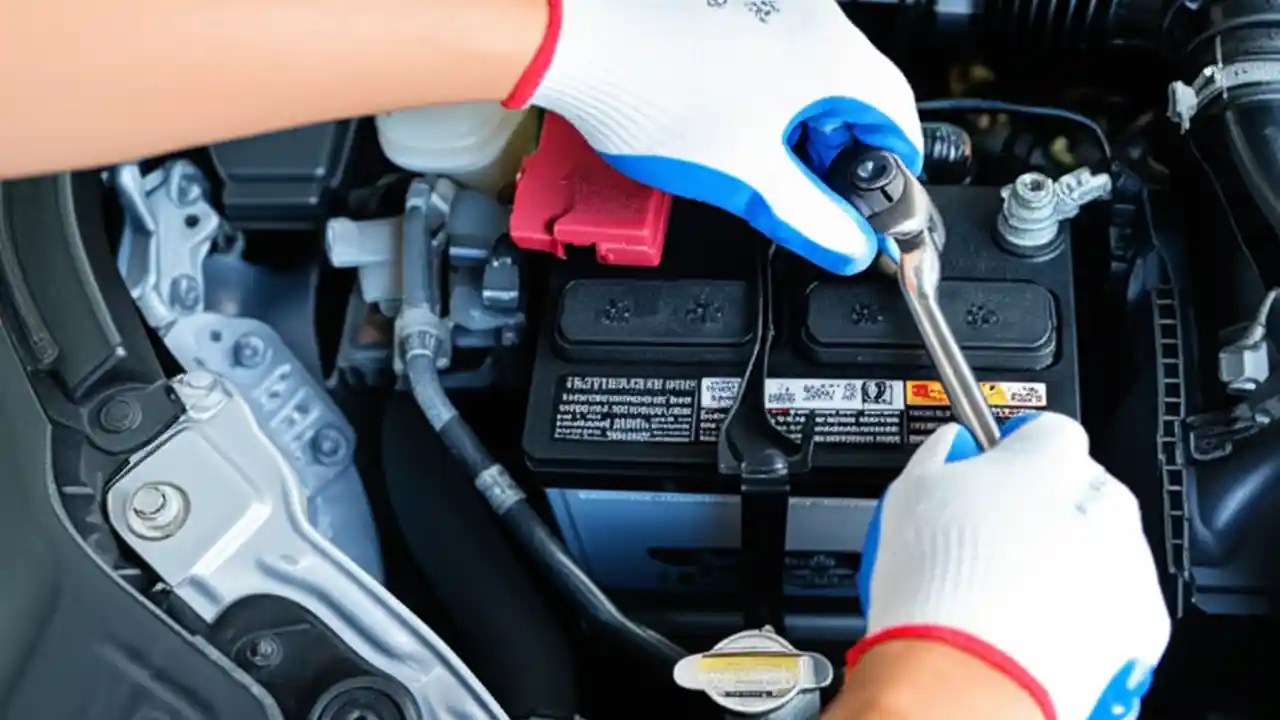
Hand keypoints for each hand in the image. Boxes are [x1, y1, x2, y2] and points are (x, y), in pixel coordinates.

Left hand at [503, 0, 922, 274]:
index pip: (897, 118)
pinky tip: (736, 122)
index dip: (892, 171)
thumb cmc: (648, 92)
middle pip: (858, 94)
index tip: (878, 203)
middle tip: (815, 196)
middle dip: (841, 152)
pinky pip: (777, 52)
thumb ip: (809, 220)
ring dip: (804, 124)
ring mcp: (771, 3)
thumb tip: (849, 246)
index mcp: (828, 55)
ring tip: (764, 162)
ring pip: (814, 74)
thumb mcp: (743, 178)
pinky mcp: (734, 4)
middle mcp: (809, 16)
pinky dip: (774, 93)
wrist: (575, 39)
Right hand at [851, 413, 1170, 719]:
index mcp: (1051, 458)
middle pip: (1077, 490)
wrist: (968, 677)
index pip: (1043, 430)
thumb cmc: (939, 588)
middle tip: (989, 544)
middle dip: (1041, 511)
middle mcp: (1104, 503)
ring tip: (1006, 599)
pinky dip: (1085, 615)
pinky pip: (1114, 606)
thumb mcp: (909, 492)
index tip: (985, 477)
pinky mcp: (1142, 624)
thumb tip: (950, 449)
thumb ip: (940, 456)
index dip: (1009, 455)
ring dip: (1065, 564)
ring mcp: (1129, 564)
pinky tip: (1035, 629)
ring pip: (1100, 549)